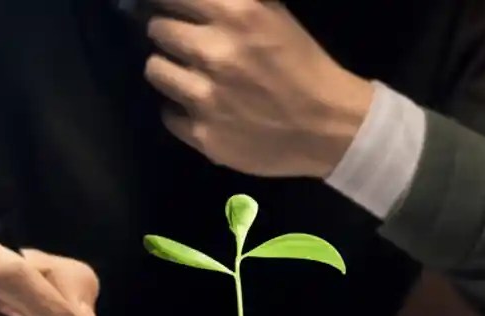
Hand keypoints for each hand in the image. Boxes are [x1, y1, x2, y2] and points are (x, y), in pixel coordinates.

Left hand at [143, 0, 373, 177]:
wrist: (329, 127)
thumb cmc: (304, 65)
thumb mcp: (272, 14)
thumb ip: (231, 4)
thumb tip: (197, 3)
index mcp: (236, 13)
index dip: (169, 2)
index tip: (174, 10)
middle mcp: (213, 51)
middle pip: (158, 29)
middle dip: (170, 34)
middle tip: (188, 45)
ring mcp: (204, 96)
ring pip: (155, 70)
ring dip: (170, 71)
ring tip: (192, 78)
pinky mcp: (202, 134)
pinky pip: (168, 114)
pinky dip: (181, 111)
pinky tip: (204, 110)